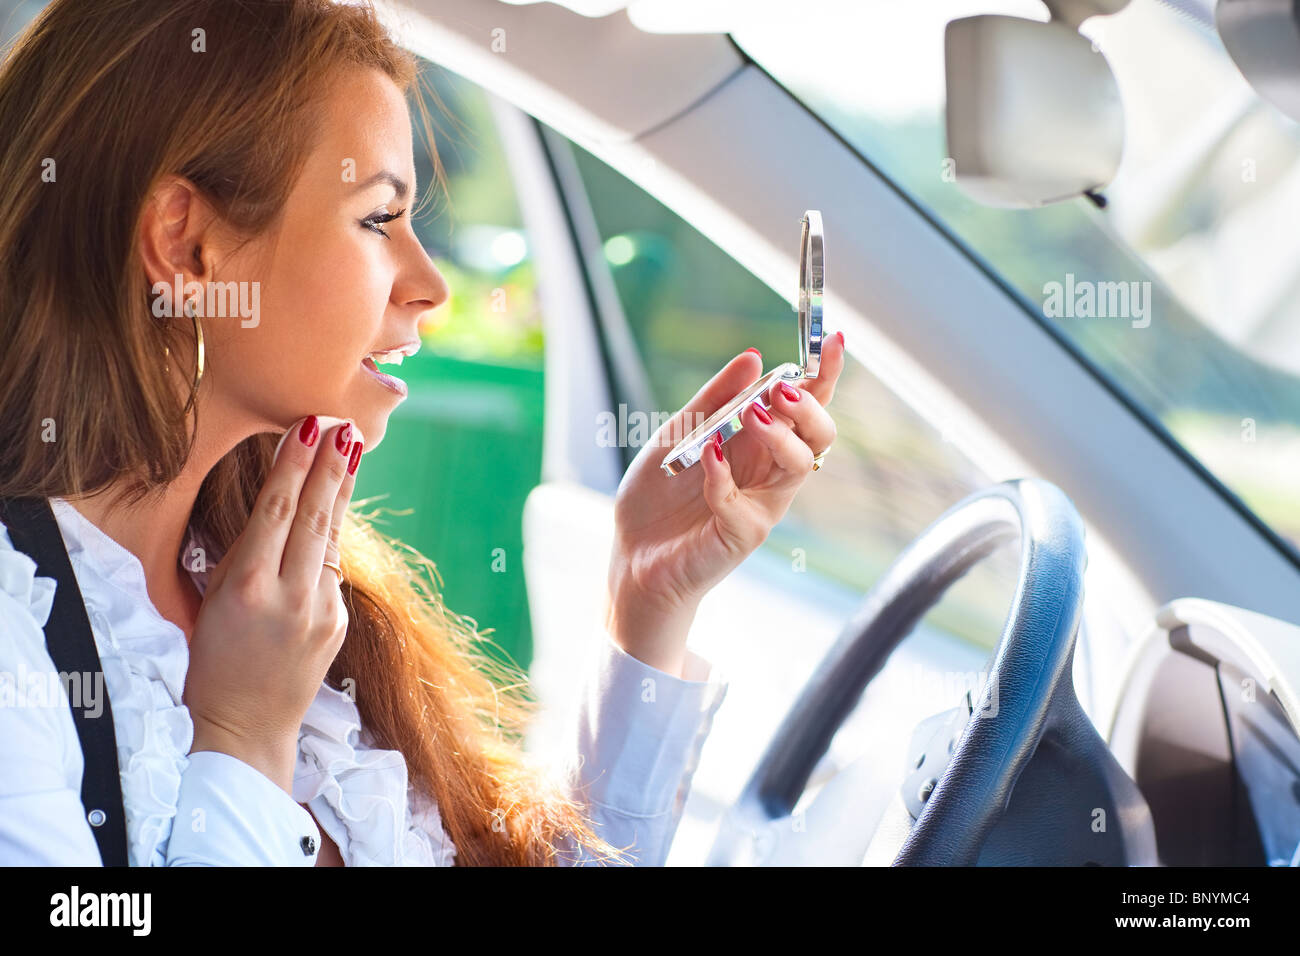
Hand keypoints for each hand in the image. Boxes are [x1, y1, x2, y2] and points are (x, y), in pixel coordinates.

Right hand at [184, 416, 362, 792]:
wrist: (245, 727)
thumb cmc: (213, 657)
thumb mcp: (214, 600)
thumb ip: (246, 553)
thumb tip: (280, 499)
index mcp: (247, 589)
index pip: (275, 514)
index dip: (293, 468)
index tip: (308, 429)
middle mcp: (289, 598)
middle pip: (313, 519)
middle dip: (330, 467)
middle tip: (344, 425)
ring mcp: (321, 613)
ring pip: (330, 538)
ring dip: (340, 490)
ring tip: (351, 448)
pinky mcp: (339, 624)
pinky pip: (330, 571)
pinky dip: (327, 538)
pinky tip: (332, 505)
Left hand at [605, 333, 845, 674]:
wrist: (632, 557)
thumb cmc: (658, 498)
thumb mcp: (679, 434)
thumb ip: (715, 399)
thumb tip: (755, 356)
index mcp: (759, 444)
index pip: (805, 407)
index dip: (825, 376)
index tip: (834, 340)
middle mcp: (770, 473)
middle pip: (819, 436)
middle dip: (810, 407)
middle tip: (780, 389)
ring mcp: (762, 505)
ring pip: (800, 465)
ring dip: (780, 435)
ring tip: (751, 413)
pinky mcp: (742, 534)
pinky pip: (743, 501)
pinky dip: (723, 475)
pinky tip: (706, 456)